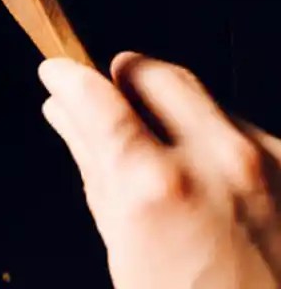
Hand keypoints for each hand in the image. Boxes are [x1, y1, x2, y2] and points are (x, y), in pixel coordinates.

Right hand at [40, 52, 280, 288]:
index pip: (96, 96)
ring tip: (166, 165)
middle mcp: (218, 160)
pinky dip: (215, 145)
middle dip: (124, 78)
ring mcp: (266, 158)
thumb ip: (95, 168)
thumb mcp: (124, 246)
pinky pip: (240, 129)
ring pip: (202, 101)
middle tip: (108, 101)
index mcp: (157, 187)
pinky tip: (212, 187)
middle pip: (156, 74)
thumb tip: (67, 117)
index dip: (68, 77)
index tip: (58, 72)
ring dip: (173, 115)